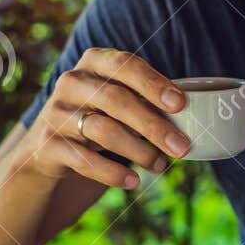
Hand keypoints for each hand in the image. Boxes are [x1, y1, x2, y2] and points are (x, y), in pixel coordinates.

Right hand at [21, 48, 190, 187]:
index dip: (153, 83)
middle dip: (154, 126)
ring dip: (139, 152)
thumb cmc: (101, 117)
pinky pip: (85, 160)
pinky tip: (133, 181)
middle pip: (117, 100)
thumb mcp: (120, 100)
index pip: (124, 64)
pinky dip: (113, 173)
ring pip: (103, 131)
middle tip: (181, 147)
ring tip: (160, 166)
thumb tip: (195, 118)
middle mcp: (72, 82)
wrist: (50, 147)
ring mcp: (57, 113)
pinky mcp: (49, 144)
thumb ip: (147, 100)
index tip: (180, 104)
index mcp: (94, 62)